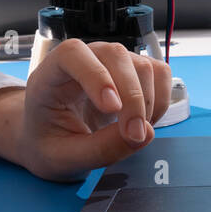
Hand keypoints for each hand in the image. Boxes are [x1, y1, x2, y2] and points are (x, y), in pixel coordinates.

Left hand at [14, 38, 172, 181]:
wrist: (52, 139)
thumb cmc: (49, 143)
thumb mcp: (64, 157)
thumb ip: (100, 149)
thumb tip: (144, 134)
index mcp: (52, 73)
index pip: (73, 54)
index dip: (95, 75)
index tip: (111, 108)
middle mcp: (84, 59)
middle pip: (116, 56)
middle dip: (132, 98)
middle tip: (133, 135)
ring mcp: (111, 62)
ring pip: (142, 65)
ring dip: (148, 102)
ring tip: (133, 133)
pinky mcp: (133, 71)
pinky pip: (159, 74)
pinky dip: (160, 100)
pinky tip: (144, 121)